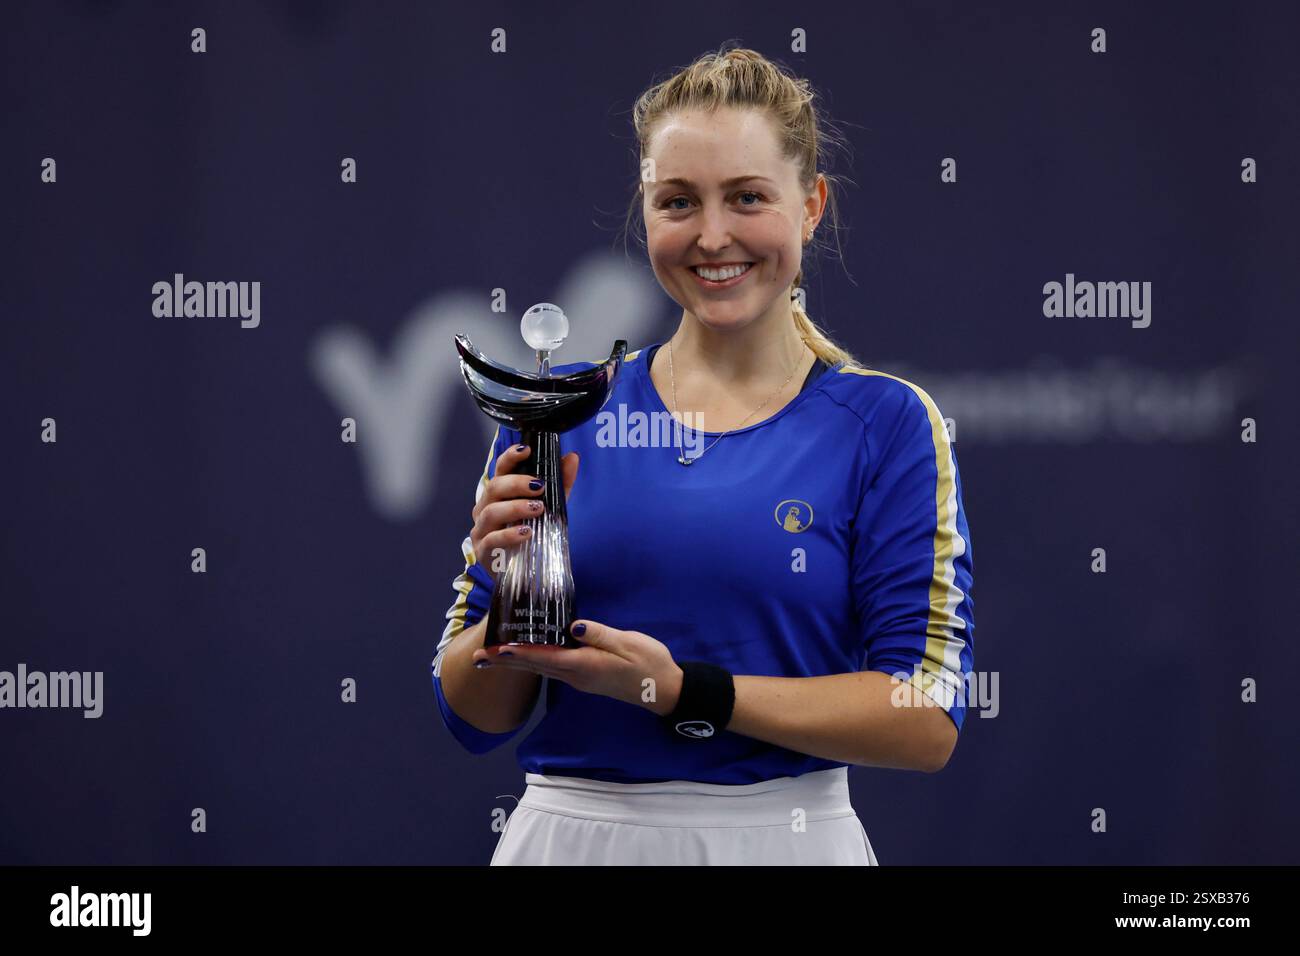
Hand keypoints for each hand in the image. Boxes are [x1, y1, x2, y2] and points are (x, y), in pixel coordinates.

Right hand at [469, 442, 579, 574]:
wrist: (520, 574)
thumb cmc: (529, 535)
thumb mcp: (549, 508)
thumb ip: (560, 484)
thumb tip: (572, 457)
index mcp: (498, 494)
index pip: (500, 469)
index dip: (510, 457)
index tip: (527, 450)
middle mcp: (485, 508)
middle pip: (494, 487)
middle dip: (517, 484)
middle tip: (540, 487)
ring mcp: (481, 530)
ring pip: (491, 512)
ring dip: (516, 507)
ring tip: (538, 509)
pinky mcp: (483, 551)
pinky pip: (493, 539)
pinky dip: (510, 534)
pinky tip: (526, 533)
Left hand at [473, 620, 683, 715]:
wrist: (665, 689)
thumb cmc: (649, 663)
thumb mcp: (628, 643)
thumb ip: (599, 634)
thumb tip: (573, 626)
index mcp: (585, 665)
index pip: (545, 658)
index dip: (519, 653)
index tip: (496, 648)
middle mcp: (577, 676)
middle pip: (535, 666)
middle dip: (505, 660)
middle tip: (477, 656)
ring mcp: (580, 679)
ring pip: (541, 668)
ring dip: (515, 662)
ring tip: (492, 655)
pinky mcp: (585, 677)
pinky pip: (552, 668)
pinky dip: (533, 661)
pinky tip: (526, 655)